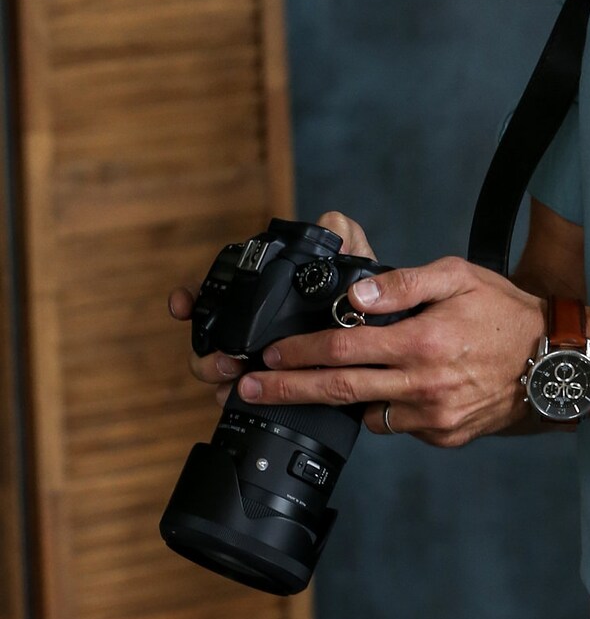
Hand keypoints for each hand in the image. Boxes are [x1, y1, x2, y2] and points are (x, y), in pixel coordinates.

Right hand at [168, 211, 375, 390]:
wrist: (380, 347)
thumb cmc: (364, 302)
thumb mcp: (357, 267)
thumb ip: (344, 239)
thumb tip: (329, 223)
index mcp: (266, 294)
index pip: (215, 291)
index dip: (190, 296)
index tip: (181, 304)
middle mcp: (253, 325)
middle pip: (206, 334)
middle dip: (201, 345)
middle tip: (226, 354)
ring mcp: (257, 357)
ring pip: (214, 366)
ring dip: (212, 368)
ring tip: (232, 370)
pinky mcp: (270, 385)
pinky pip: (236, 393)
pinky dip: (225, 394)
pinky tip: (229, 395)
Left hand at [229, 257, 547, 448]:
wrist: (555, 362)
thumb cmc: (506, 313)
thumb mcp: (458, 277)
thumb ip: (402, 284)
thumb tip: (354, 295)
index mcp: (422, 341)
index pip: (343, 348)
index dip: (299, 352)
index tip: (269, 356)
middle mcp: (423, 384)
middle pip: (338, 389)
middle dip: (286, 390)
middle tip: (248, 391)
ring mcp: (434, 417)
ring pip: (367, 412)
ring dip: (339, 400)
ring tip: (314, 387)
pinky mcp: (444, 436)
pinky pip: (399, 425)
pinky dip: (388, 408)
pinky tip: (396, 389)